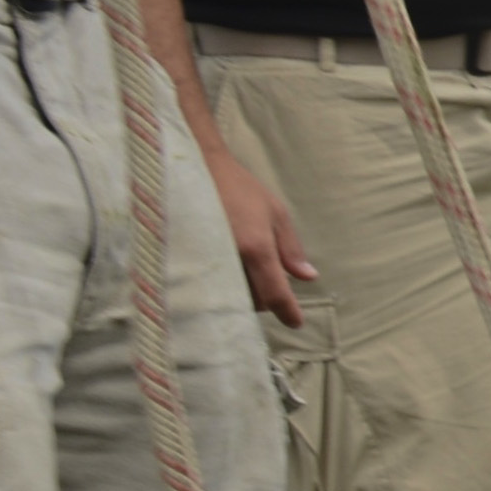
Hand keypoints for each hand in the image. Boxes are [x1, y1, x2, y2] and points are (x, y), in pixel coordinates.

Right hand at [203, 139, 314, 328]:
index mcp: (255, 247)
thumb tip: (307, 277)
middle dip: (265, 298)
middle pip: (251, 300)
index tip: (296, 323)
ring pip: (229, 296)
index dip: (288, 312)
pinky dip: (221, 287)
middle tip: (270, 283)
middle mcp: (229, 258)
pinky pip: (206, 286)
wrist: (193, 167)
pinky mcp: (183, 260)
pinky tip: (224, 275)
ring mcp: (204, 261)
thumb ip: (291, 248)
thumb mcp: (275, 212)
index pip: (275, 294)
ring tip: (246, 274)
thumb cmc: (238, 188)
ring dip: (242, 293)